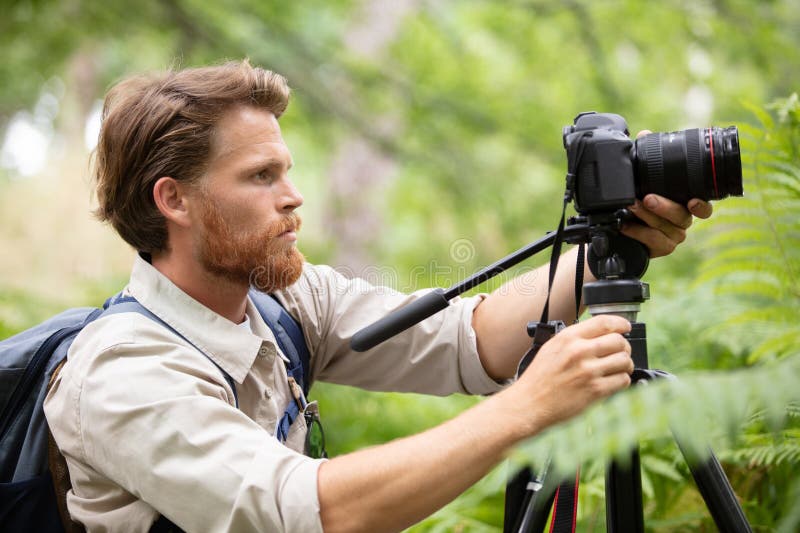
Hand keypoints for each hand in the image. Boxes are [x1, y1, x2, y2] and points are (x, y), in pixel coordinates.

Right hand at [510, 315, 633, 432]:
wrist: (530, 403)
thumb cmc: (539, 378)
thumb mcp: (552, 348)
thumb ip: (574, 339)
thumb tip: (600, 334)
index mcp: (568, 338)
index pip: (604, 322)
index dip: (620, 323)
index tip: (625, 327)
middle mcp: (579, 352)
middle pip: (619, 341)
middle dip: (624, 347)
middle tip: (621, 353)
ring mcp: (588, 371)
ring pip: (625, 361)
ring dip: (625, 365)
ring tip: (618, 369)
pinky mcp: (595, 391)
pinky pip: (623, 381)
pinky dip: (622, 381)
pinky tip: (613, 382)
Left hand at [620, 130, 713, 257]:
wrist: (619, 231)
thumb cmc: (637, 204)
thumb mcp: (640, 180)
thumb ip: (646, 159)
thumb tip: (645, 134)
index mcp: (684, 204)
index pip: (703, 207)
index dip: (702, 205)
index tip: (693, 201)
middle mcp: (681, 222)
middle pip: (682, 216)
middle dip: (664, 206)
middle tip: (647, 198)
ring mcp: (672, 237)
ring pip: (665, 227)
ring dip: (646, 216)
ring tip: (631, 206)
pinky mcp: (660, 249)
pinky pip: (652, 241)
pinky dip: (638, 231)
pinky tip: (625, 225)